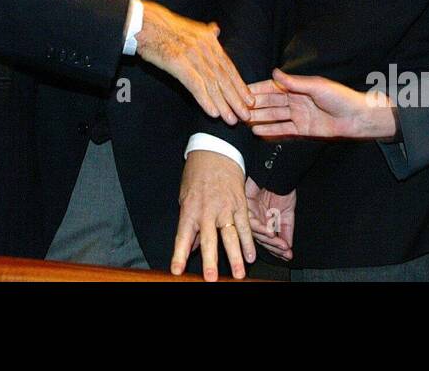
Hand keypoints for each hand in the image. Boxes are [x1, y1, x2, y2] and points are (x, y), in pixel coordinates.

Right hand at [135, 0, 250, 125]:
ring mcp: (192, 55)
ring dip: (223, 104)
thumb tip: (216, 29)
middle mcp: (204, 48)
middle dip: (236, 98)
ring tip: (232, 119)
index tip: (249, 99)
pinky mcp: (178, 63)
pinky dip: (205, 100)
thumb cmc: (165, 26)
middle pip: (224, 77)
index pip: (228, 66)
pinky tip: (213, 112)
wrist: (146, 22)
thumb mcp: (190, 26)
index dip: (240, 84)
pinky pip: (195, 85)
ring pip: (212, 84)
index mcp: (209, 40)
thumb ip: (206, 32)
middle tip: (246, 115)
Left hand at [171, 151, 253, 279]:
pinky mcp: (239, 204)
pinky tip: (251, 255)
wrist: (215, 150)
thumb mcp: (185, 198)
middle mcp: (207, 211)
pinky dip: (249, 241)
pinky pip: (245, 226)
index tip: (177, 271)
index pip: (182, 237)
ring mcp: (224, 208)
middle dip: (210, 261)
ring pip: (231, 236)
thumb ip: (190, 224)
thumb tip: (192, 246)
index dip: (179, 255)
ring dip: (235, 257)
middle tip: (211, 278)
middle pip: (209, 240)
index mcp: (189, 210)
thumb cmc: (197, 174)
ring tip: (239, 274)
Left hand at [245, 177, 294, 261]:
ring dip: (268, 239)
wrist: (279, 173)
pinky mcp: (244, 206)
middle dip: (274, 246)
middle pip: (260, 239)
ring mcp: (249, 213)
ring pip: (255, 232)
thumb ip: (286, 231)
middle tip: (284, 250)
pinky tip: (270, 232)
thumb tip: (287, 250)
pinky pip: (250, 221)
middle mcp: (255, 219)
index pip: (268, 240)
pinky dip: (261, 228)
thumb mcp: (287, 214)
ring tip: (279, 242)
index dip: (277, 248)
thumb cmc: (282, 189)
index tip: (288, 254)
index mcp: (265, 222)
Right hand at [248, 68, 395, 139]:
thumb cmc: (340, 97)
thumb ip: (294, 82)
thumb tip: (274, 73)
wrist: (358, 118)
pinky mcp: (303, 129)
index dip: (256, 89)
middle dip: (254, 104)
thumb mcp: (316, 86)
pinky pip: (283, 130)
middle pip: (270, 102)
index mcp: (298, 87)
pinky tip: (257, 131)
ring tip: (242, 120)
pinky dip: (270, 130)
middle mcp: (295, 100)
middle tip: (236, 108)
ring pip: (274, 116)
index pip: (272, 87)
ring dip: (259, 118)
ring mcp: (298, 115)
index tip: (240, 90)